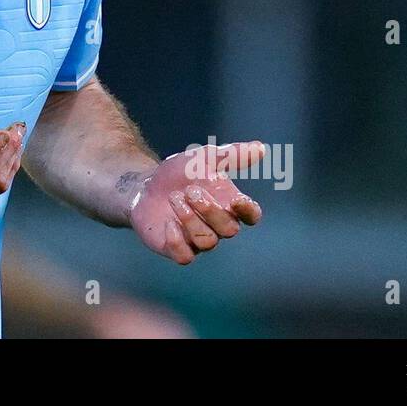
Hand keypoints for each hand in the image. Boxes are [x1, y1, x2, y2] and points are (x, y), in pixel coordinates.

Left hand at [128, 141, 264, 264]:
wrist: (146, 184)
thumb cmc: (181, 172)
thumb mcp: (204, 158)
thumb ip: (231, 155)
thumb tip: (260, 148)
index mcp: (229, 205)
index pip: (251, 215)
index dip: (248, 211)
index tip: (237, 200)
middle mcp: (217, 226)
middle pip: (229, 230)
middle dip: (210, 210)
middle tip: (190, 190)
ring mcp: (197, 239)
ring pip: (207, 242)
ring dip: (190, 219)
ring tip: (174, 197)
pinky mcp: (176, 248)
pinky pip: (185, 257)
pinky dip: (178, 241)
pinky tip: (168, 223)